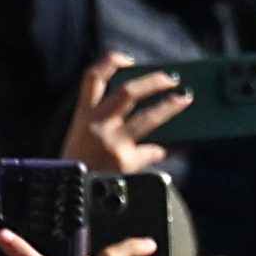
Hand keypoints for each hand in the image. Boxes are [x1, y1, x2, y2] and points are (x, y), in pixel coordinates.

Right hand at [63, 54, 188, 173]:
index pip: (92, 79)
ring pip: (148, 117)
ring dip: (170, 106)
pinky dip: (174, 145)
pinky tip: (187, 142)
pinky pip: (157, 150)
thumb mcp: (81, 135)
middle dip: (153, 82)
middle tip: (172, 78)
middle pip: (127, 92)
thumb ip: (101, 119)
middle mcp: (97, 125)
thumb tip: (142, 104)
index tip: (129, 59)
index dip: (110, 63)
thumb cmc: (80, 164)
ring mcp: (113, 143)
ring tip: (185, 99)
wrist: (68, 195)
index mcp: (83, 116)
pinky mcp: (127, 162)